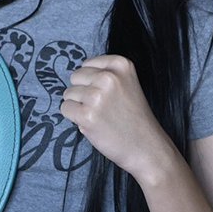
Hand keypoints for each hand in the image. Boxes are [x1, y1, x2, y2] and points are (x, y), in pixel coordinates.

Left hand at [60, 54, 176, 181]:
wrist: (146, 147)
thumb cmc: (135, 118)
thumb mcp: (129, 84)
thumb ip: (107, 75)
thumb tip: (76, 79)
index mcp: (121, 65)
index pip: (87, 64)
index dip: (92, 81)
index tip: (106, 94)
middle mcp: (109, 77)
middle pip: (75, 77)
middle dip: (82, 92)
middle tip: (101, 107)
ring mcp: (97, 95)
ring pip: (68, 94)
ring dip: (78, 106)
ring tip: (99, 116)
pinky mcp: (87, 115)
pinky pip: (65, 109)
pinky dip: (74, 118)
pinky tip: (91, 124)